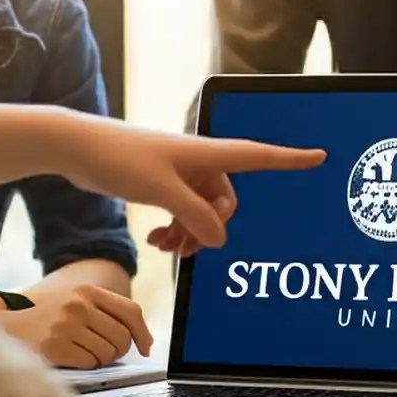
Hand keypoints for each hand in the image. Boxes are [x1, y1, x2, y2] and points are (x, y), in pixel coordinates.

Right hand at [0, 284, 152, 368]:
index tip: (146, 348)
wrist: (2, 320)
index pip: (130, 311)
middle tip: (107, 353)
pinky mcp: (54, 346)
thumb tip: (139, 338)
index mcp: (87, 291)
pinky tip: (72, 357)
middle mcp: (78, 305)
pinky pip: (89, 363)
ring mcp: (66, 325)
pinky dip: (86, 364)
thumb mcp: (74, 300)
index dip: (143, 332)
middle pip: (121, 336)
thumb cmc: (45, 313)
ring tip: (85, 352)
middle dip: (119, 350)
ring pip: (107, 353)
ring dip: (101, 359)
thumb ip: (104, 311)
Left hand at [56, 112, 325, 252]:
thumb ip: (194, 217)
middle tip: (185, 249)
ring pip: (201, 209)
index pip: (259, 155)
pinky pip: (182, 209)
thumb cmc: (120, 158)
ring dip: (190, 232)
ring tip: (167, 248)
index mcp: (207, 154)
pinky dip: (175, 227)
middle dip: (211, 227)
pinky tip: (158, 241)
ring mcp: (179, 172)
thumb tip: (219, 240)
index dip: (290, 158)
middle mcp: (199, 161)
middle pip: (225, 200)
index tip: (319, 157)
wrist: (77, 147)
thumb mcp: (161, 191)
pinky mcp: (161, 180)